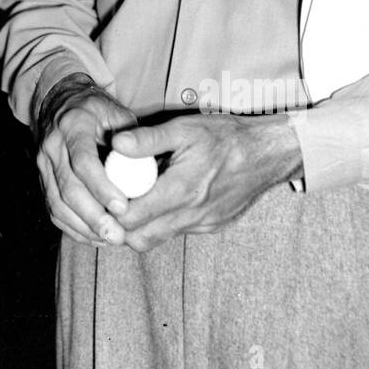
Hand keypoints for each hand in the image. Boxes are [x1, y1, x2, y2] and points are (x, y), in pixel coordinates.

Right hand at [35, 76, 139, 246]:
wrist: (59, 103)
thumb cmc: (94, 109)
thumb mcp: (115, 110)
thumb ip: (133, 135)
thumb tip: (151, 164)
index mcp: (73, 126)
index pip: (83, 161)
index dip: (101, 186)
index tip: (123, 207)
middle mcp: (52, 147)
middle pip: (68, 188)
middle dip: (94, 216)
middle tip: (118, 235)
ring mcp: (43, 165)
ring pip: (58, 204)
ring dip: (84, 227)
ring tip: (110, 240)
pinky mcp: (42, 181)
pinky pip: (54, 210)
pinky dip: (74, 228)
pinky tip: (95, 237)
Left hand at [109, 112, 303, 251]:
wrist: (268, 153)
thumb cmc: (225, 136)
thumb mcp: (184, 129)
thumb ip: (148, 139)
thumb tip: (116, 144)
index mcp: (181, 191)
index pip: (132, 219)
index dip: (110, 212)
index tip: (100, 197)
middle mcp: (192, 215)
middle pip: (140, 239)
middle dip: (120, 227)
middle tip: (108, 206)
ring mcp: (203, 224)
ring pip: (158, 238)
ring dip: (141, 226)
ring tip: (130, 201)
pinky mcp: (212, 226)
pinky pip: (178, 231)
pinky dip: (163, 222)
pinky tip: (160, 200)